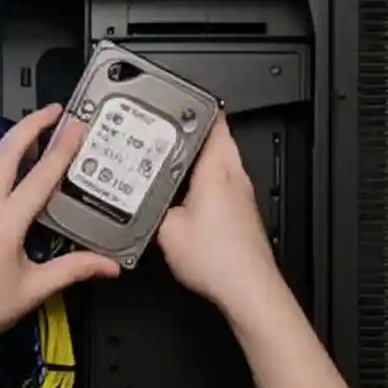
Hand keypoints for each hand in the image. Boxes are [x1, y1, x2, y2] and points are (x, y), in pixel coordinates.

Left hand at [0, 104, 120, 375]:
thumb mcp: (32, 291)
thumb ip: (73, 270)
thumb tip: (110, 267)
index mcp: (3, 226)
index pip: (40, 176)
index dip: (61, 148)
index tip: (75, 126)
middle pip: (4, 150)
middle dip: (29, 125)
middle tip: (51, 113)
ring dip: (4, 144)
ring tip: (25, 139)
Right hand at [158, 114, 285, 323]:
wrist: (247, 289)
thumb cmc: (219, 261)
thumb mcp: (167, 231)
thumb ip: (151, 209)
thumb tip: (140, 202)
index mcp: (218, 170)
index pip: (213, 119)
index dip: (193, 104)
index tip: (177, 99)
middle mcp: (235, 176)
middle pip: (217, 136)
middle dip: (191, 129)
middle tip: (167, 126)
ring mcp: (242, 193)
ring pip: (221, 159)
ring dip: (199, 155)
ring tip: (170, 158)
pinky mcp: (242, 210)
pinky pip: (223, 181)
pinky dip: (205, 178)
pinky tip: (186, 194)